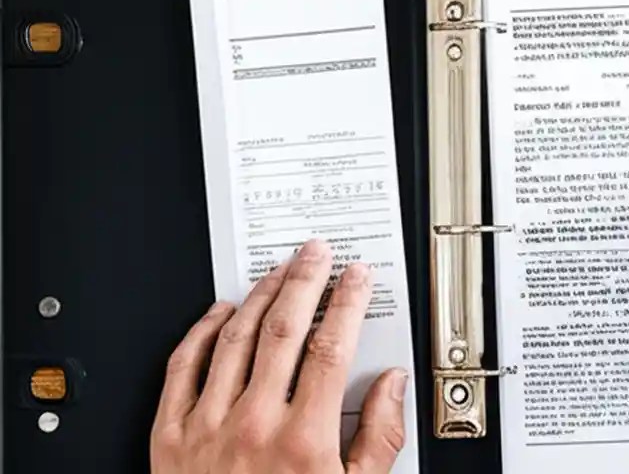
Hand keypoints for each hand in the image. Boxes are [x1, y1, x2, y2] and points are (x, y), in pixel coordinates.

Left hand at [151, 239, 408, 473]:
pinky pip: (182, 367)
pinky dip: (201, 331)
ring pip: (234, 339)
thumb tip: (392, 387)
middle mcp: (253, 427)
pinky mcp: (168, 439)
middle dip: (304, 280)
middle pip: (283, 330)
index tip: (357, 278)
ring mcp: (206, 429)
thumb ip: (379, 440)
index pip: (332, 347)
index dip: (348, 302)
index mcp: (304, 442)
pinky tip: (219, 312)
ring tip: (277, 272)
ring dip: (259, 295)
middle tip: (315, 253)